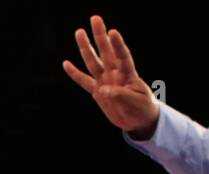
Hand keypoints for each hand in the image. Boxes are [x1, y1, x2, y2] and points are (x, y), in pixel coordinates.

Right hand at [62, 14, 158, 138]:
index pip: (123, 57)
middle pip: (106, 52)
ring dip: (86, 48)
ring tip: (79, 32)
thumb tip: (104, 90)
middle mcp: (115, 74)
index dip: (118, 45)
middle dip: (100, 36)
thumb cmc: (142, 108)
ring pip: (93, 62)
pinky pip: (84, 81)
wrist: (138, 120)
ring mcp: (105, 81)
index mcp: (128, 75)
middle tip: (95, 19)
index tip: (112, 32)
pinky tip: (66, 64)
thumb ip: (121, 95)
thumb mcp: (136, 103)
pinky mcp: (98, 92)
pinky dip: (75, 74)